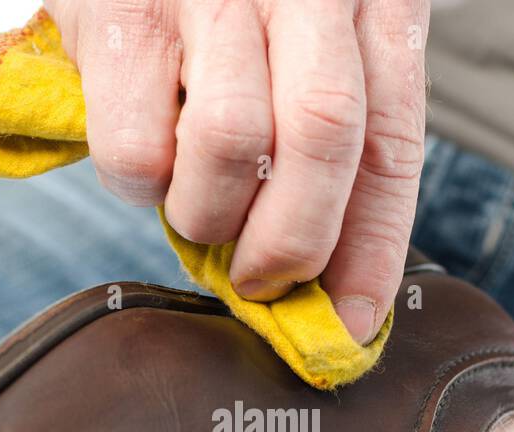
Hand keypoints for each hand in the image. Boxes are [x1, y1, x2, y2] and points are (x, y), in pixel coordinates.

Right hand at [44, 0, 428, 343]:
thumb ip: (324, 144)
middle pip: (324, 136)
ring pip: (231, 142)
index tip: (352, 320)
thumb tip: (330, 289)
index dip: (375, 245)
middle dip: (293, 241)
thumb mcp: (304, 51)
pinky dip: (140, 187)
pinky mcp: (122, 11)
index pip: (391, 138)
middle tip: (259, 280)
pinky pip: (138, 146)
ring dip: (209, 214)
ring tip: (194, 207)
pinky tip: (146, 156)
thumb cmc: (223, 12)